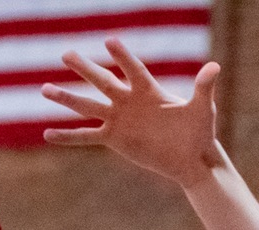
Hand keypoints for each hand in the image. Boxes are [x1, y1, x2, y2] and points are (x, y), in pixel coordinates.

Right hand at [40, 38, 222, 187]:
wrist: (190, 157)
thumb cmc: (199, 131)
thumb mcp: (204, 109)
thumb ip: (204, 88)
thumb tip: (214, 67)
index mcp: (149, 90)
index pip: (132, 70)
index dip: (122, 57)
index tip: (109, 42)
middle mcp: (129, 100)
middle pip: (103, 81)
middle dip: (85, 69)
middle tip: (65, 54)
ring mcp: (118, 118)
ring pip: (88, 106)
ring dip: (67, 99)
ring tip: (44, 89)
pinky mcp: (113, 138)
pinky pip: (87, 136)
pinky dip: (68, 136)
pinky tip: (48, 134)